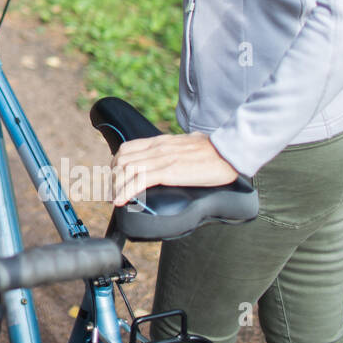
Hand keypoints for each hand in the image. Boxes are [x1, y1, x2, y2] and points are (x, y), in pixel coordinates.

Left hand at [110, 132, 240, 206]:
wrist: (229, 151)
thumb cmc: (214, 151)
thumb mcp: (187, 145)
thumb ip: (176, 149)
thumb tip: (176, 154)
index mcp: (160, 141)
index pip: (126, 148)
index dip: (115, 165)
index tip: (115, 179)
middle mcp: (157, 148)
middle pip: (121, 159)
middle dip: (113, 178)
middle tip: (113, 192)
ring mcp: (162, 159)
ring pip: (126, 169)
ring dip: (116, 186)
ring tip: (116, 199)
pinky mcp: (170, 171)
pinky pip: (140, 180)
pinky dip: (126, 191)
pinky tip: (121, 201)